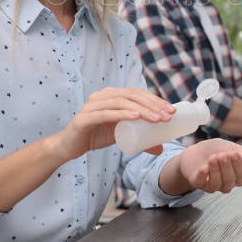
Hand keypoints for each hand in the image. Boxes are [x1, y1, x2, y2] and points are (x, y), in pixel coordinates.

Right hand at [53, 87, 175, 160]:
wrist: (69, 146)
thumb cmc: (96, 136)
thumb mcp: (120, 136)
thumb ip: (139, 140)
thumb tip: (160, 148)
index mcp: (112, 95)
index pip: (138, 93)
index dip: (156, 100)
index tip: (172, 111)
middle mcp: (102, 95)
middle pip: (132, 96)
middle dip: (153, 105)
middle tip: (168, 116)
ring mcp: (93, 105)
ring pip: (121, 103)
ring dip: (142, 110)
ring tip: (157, 119)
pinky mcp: (85, 118)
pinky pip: (106, 113)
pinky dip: (122, 114)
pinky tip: (135, 117)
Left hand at [178, 139, 241, 193]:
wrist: (198, 149)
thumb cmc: (218, 150)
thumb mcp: (235, 151)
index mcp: (236, 176)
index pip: (241, 177)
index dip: (239, 166)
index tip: (235, 153)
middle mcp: (225, 183)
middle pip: (229, 181)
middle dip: (226, 167)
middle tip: (223, 155)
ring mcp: (211, 185)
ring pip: (216, 184)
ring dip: (215, 170)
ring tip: (213, 158)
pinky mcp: (198, 183)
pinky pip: (201, 183)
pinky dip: (203, 175)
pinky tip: (204, 168)